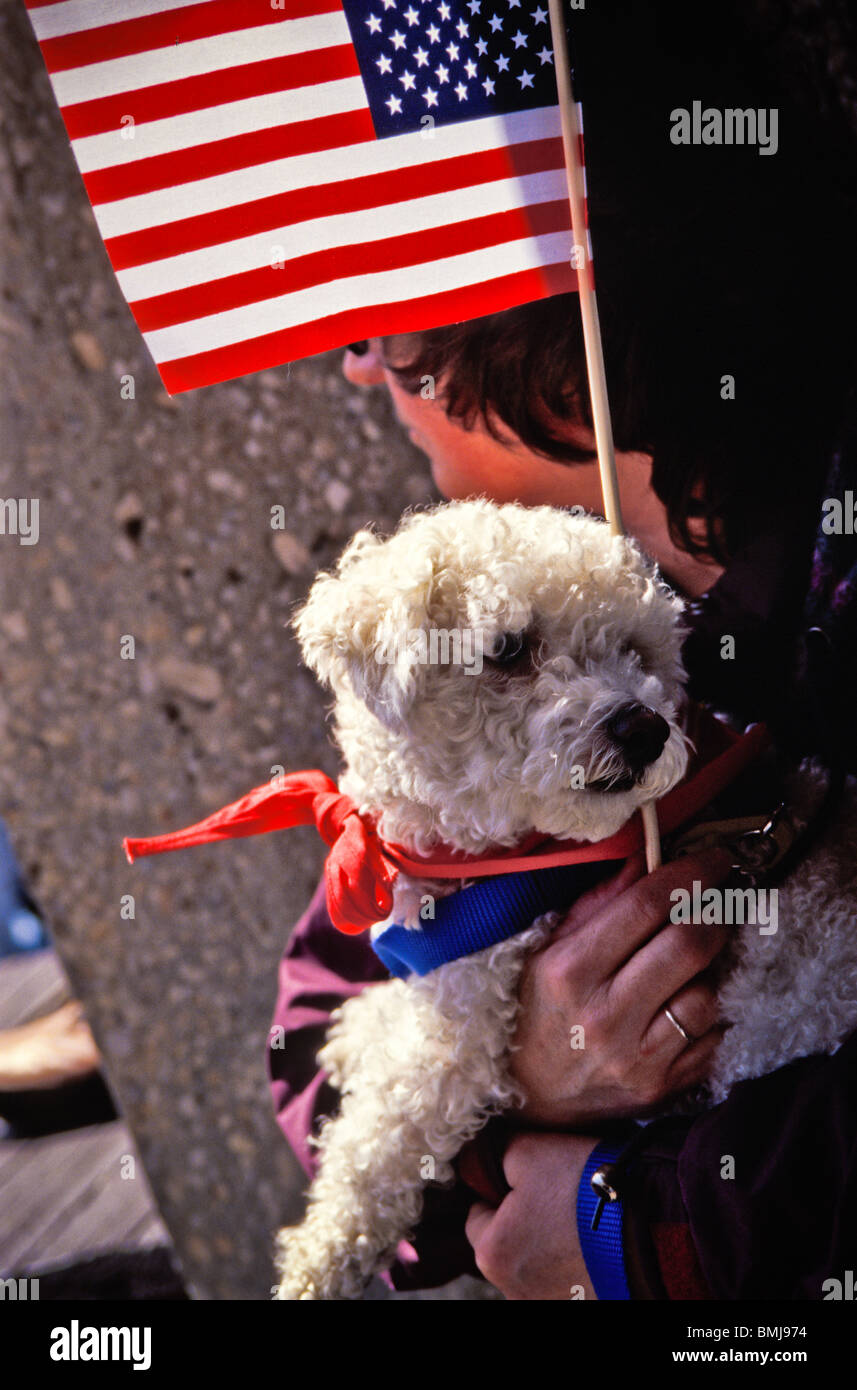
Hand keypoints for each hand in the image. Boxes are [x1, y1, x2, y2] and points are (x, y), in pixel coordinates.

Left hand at [464, 1131, 598, 1299]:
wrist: (655, 1230)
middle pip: (510, 1243)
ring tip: (586, 1221)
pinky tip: (600, 1244)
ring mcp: (552, 1304)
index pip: (478, 1214)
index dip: (503, 1189)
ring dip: (555, 1245)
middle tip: (562, 1195)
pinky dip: (581, 1263)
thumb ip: (496, 1156)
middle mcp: (515, 1292)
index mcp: (492, 1255)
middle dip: (529, 1220)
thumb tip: (482, 1163)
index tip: (533, 1179)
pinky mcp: (585, 1307)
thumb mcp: (529, 1150)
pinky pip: (572, 1279)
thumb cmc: (586, 1190)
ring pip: (541, 1263)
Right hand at [508, 846, 732, 1126]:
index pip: (645, 906)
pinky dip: (714, 1012)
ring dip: (714, 967)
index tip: (715, 859)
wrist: (529, 1099)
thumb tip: (649, 858)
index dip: (690, 874)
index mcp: (569, 970)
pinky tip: (696, 996)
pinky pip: (713, 1038)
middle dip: (717, 911)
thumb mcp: (548, 950)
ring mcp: (636, 1059)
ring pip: (707, 994)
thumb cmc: (537, 1012)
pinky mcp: (661, 1089)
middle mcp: (604, 1016)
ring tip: (700, 957)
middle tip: (722, 898)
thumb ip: (600, 903)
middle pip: (688, 946)